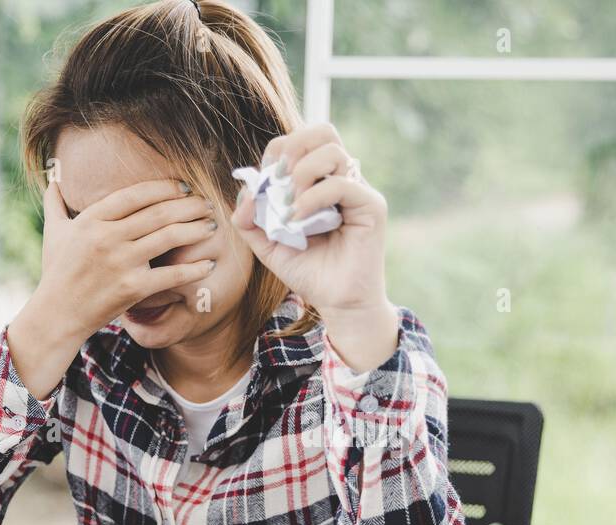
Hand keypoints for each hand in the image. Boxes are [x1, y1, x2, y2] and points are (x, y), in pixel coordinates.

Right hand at [36, 178, 215, 338]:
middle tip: (207, 204)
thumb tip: (54, 179)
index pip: (136, 194)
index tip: (184, 187)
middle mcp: (107, 237)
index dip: (165, 187)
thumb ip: (55, 204)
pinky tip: (210, 264)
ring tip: (212, 226)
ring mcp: (121, 262)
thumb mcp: (53, 233)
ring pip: (170, 237)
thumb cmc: (57, 272)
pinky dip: (195, 269)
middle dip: (189, 205)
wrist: (57, 315)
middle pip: (159, 212)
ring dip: (196, 229)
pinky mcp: (133, 288)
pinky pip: (172, 275)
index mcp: (91, 219)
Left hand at [231, 123, 398, 371]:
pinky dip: (313, 198)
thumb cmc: (310, 272)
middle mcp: (342, 179)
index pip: (302, 140)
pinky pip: (342, 184)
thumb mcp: (269, 245)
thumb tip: (245, 192)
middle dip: (293, 146)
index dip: (278, 149)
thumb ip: (250, 219)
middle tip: (278, 178)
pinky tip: (298, 219)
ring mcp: (358, 191)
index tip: (265, 177)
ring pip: (333, 151)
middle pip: (324, 131)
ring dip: (301, 173)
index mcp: (321, 180)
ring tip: (289, 205)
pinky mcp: (371, 207)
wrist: (337, 303)